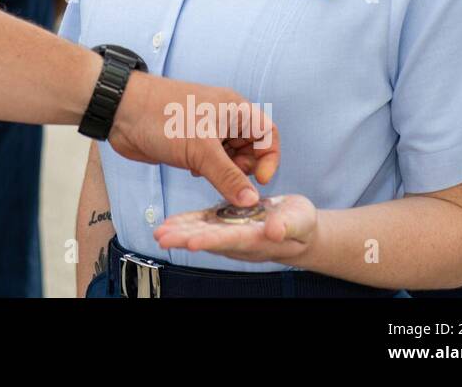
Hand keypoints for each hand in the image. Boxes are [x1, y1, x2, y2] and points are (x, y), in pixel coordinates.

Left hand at [107, 73, 280, 206]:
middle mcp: (224, 119)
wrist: (120, 111)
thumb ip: (228, 176)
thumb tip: (251, 201)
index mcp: (234, 109)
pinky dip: (208, 172)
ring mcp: (206, 132)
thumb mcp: (200, 149)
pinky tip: (192, 172)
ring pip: (230, 160)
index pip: (268, 134)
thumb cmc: (161, 117)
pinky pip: (211, 164)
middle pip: (251, 151)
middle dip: (244, 169)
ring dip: (224, 174)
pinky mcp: (190, 145)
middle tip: (227, 180)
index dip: (269, 158)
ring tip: (206, 175)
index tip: (260, 181)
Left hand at [152, 194, 315, 263]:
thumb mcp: (300, 219)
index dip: (212, 240)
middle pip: (210, 239)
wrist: (297, 226)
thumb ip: (288, 225)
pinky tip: (169, 223)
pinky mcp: (225, 223)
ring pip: (202, 231)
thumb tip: (275, 231)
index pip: (232, 239)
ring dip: (180, 232)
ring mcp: (230, 232)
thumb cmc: (301, 222)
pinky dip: (186, 223)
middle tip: (163, 239)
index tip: (193, 242)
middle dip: (185, 239)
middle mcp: (239, 239)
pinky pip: (202, 223)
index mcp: (257, 238)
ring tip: (159, 233)